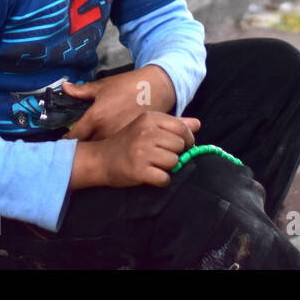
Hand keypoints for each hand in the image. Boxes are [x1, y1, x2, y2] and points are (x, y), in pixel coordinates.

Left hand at [61, 65, 175, 141]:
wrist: (157, 88)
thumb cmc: (128, 85)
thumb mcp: (103, 86)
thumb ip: (81, 90)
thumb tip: (64, 87)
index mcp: (96, 116)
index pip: (74, 136)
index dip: (66, 140)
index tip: (62, 142)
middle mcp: (105, 130)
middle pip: (86, 146)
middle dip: (81, 145)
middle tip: (77, 144)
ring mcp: (119, 138)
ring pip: (101, 150)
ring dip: (96, 148)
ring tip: (92, 146)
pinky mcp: (132, 141)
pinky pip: (116, 149)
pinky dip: (111, 148)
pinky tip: (110, 146)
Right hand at [86, 112, 201, 188]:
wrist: (101, 159)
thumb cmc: (128, 142)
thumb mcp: (148, 127)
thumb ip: (174, 124)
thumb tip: (198, 124)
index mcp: (149, 118)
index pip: (182, 128)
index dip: (187, 140)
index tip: (180, 146)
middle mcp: (146, 132)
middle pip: (179, 146)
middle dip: (174, 154)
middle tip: (159, 156)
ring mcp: (141, 151)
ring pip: (174, 162)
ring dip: (167, 168)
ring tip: (153, 164)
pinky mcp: (138, 170)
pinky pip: (164, 178)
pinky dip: (161, 180)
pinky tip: (150, 175)